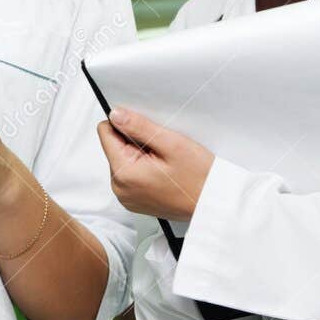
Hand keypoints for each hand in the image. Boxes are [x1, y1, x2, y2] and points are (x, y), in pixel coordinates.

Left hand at [96, 107, 214, 219]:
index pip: (106, 133)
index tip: (146, 131)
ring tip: (165, 162)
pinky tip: (164, 171)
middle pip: (114, 146)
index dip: (126, 125)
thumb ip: (138, 126)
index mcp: (123, 174)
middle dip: (136, 141)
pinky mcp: (135, 199)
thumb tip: (115, 114)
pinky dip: (145, 167)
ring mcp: (127, 196)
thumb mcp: (170, 143)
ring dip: (142, 154)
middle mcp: (120, 188)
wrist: (214, 204)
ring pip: (124, 158)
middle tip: (162, 150)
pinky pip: (132, 173)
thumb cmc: (199, 179)